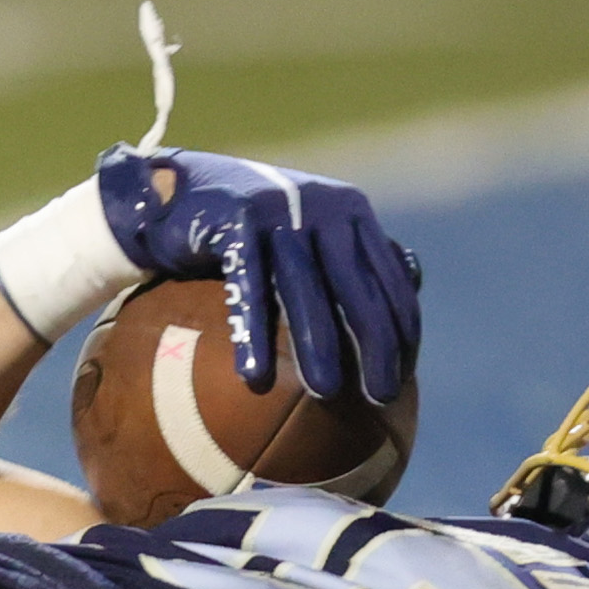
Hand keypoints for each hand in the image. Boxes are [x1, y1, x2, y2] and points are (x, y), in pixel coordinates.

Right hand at [95, 145, 418, 399]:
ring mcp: (280, 210)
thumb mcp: (309, 228)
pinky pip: (248, 286)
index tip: (403, 377)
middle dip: (375, 345)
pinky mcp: (235, 219)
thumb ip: (354, 252)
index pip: (390, 279)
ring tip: (325, 393)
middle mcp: (323, 207)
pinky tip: (256, 375)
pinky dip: (253, 333)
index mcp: (350, 213)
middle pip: (357, 287)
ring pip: (305, 289)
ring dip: (318, 345)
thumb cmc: (247, 222)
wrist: (176, 190)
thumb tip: (413, 285)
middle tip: (381, 397)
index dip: (402, 330)